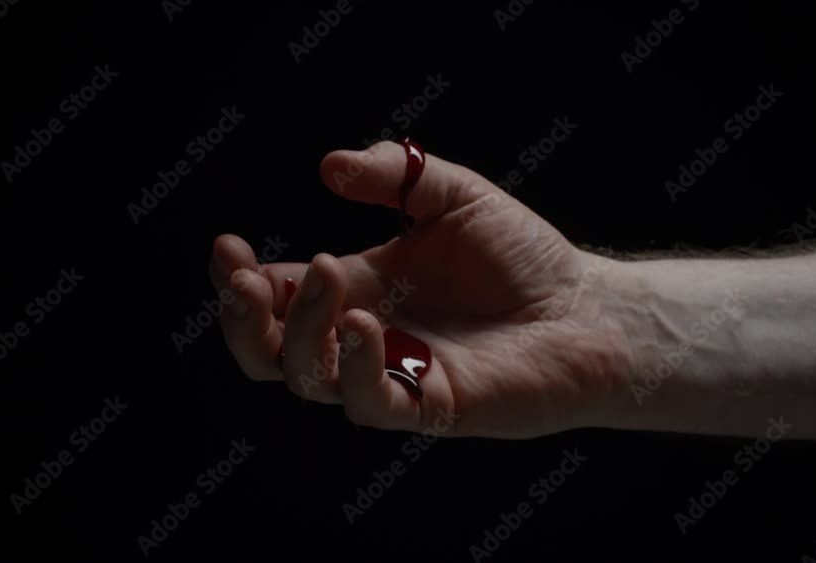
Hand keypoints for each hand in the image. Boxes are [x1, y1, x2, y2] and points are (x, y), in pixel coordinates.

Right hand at [209, 141, 632, 437]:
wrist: (587, 308)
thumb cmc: (524, 256)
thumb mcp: (455, 194)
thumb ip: (396, 174)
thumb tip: (327, 166)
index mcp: (362, 288)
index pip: (280, 294)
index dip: (241, 278)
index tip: (228, 246)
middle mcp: (366, 335)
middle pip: (271, 350)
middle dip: (242, 318)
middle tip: (248, 277)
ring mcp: (393, 373)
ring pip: (308, 377)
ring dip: (302, 328)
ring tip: (332, 272)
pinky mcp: (429, 405)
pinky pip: (368, 401)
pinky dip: (354, 365)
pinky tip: (364, 324)